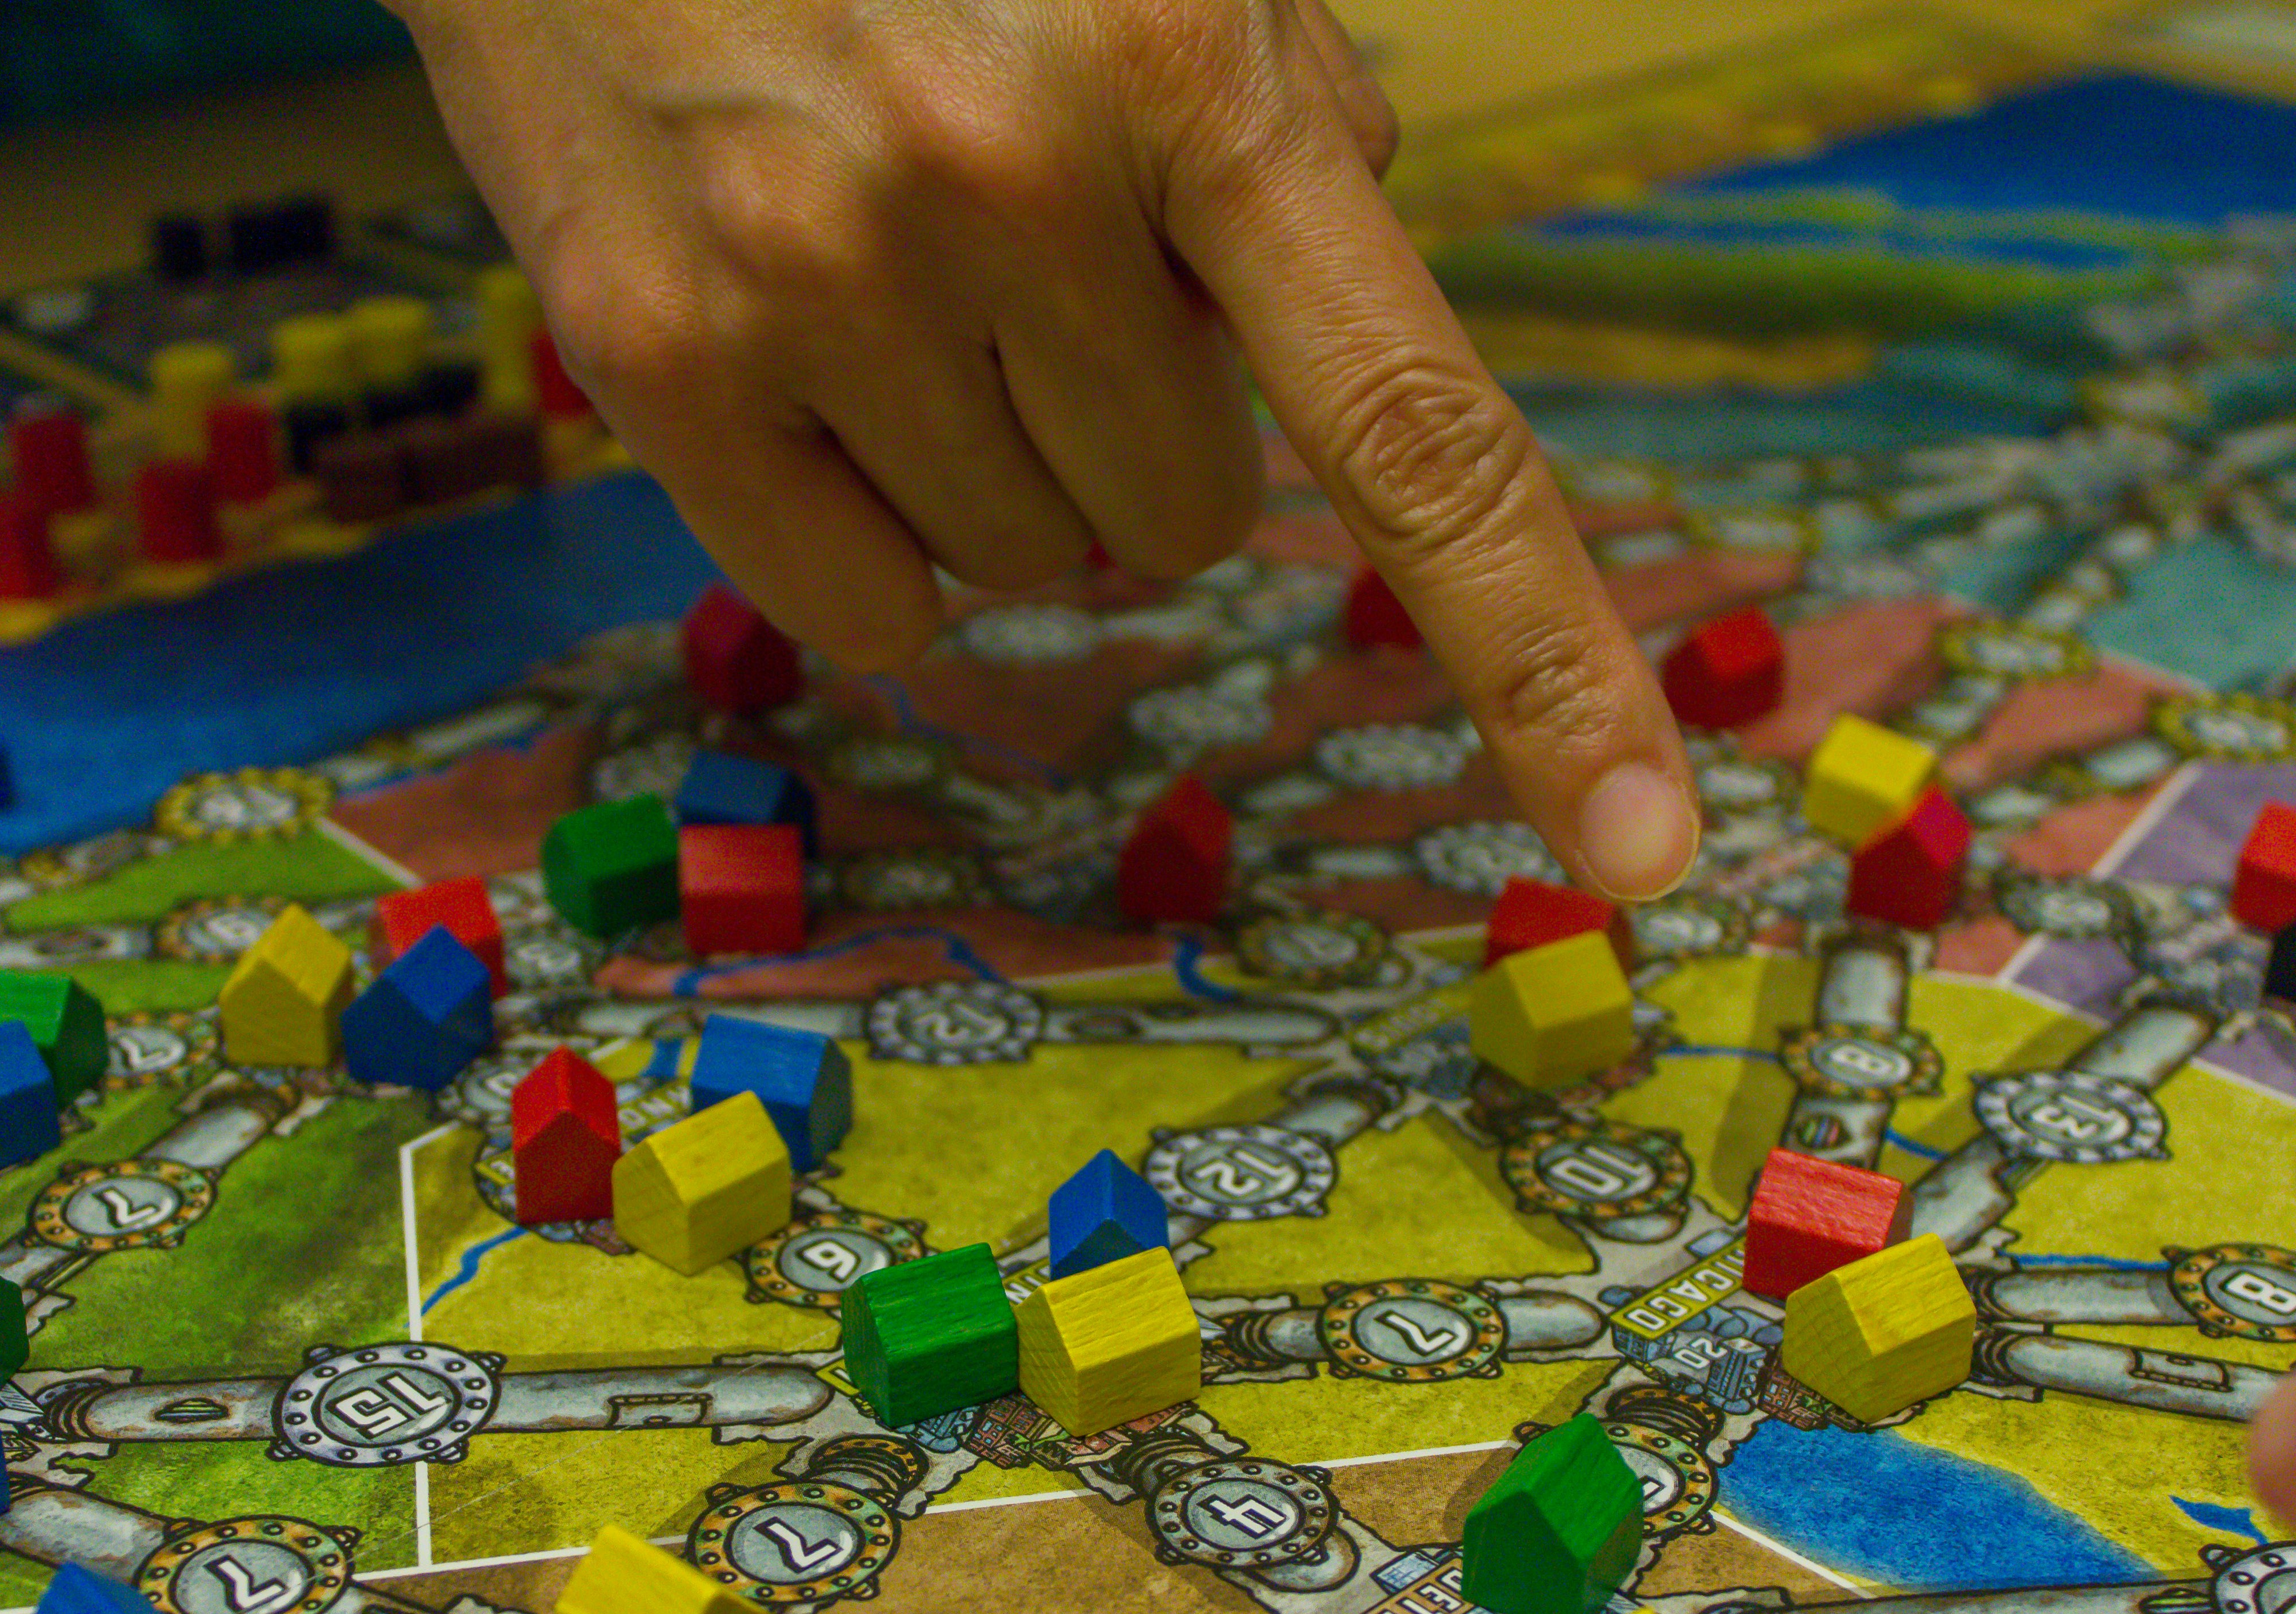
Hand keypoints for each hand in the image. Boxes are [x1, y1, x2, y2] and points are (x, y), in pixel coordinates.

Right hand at [388, 0, 1698, 897]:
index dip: (1544, 665)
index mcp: (1186, 60)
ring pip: (1025, 564)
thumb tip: (1342, 350)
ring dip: (988, 453)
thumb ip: (1288, 127)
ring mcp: (814, 268)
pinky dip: (866, 521)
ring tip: (881, 251)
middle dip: (1129, 413)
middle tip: (1010, 246)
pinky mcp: (653, 349)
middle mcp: (1005, 170)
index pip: (1416, 432)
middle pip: (1178, 521)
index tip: (1642, 853)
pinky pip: (870, 603)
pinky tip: (800, 343)